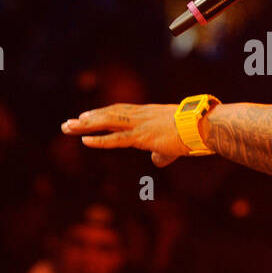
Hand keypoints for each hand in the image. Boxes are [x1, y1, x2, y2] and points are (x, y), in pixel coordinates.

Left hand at [61, 103, 188, 167]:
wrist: (204, 126)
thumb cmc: (195, 132)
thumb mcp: (175, 143)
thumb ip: (162, 152)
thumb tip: (156, 161)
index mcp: (148, 114)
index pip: (119, 111)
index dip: (101, 114)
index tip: (85, 117)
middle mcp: (141, 116)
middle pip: (108, 114)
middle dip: (86, 120)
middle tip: (67, 123)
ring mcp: (141, 125)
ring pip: (107, 122)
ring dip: (86, 125)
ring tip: (68, 127)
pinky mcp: (143, 137)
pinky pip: (117, 138)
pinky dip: (100, 140)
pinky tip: (84, 140)